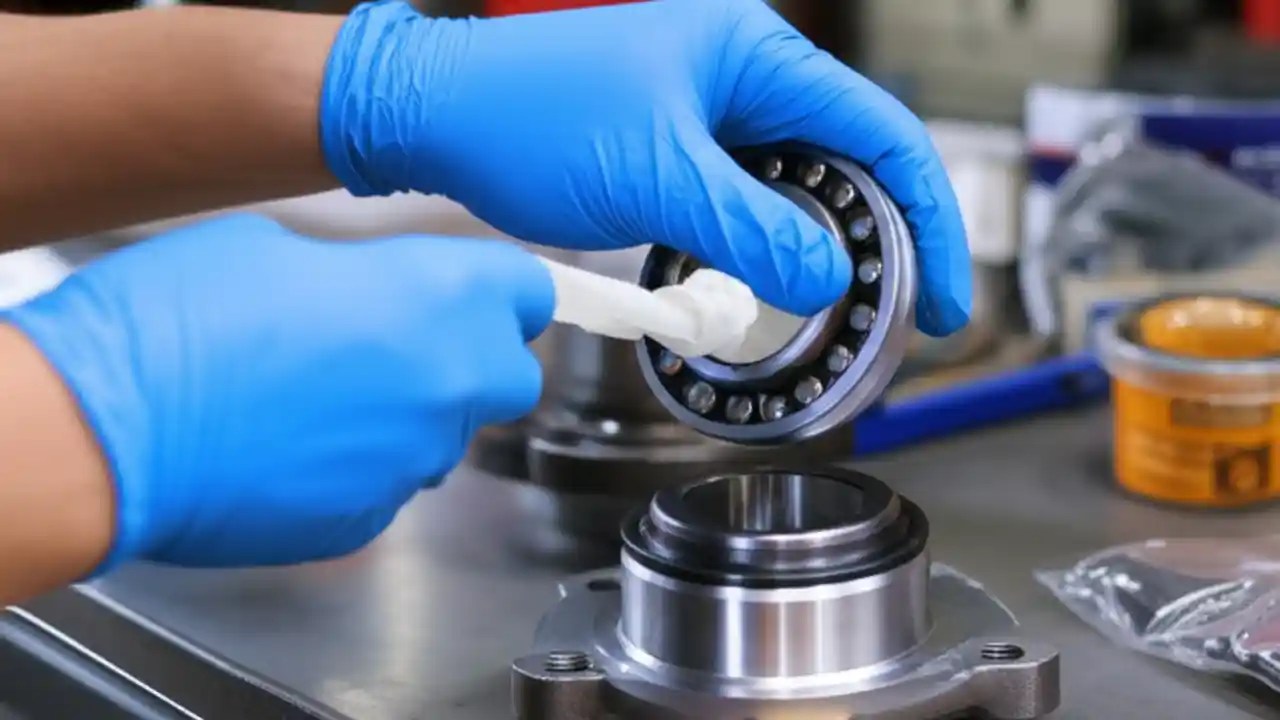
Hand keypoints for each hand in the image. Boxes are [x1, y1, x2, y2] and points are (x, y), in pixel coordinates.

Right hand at [2, 214, 551, 568]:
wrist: (112, 429)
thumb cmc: (181, 320)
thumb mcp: (277, 251)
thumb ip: (358, 277)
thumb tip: (368, 296)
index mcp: (439, 297)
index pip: (529, 294)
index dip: (503, 295)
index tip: (485, 298)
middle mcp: (449, 383)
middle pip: (507, 377)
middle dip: (471, 363)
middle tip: (402, 347)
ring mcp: (414, 461)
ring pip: (444, 436)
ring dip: (408, 416)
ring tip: (320, 398)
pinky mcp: (371, 519)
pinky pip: (390, 484)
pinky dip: (360, 466)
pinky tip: (294, 447)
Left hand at [320, 0, 970, 334]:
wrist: (438, 115)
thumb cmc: (531, 115)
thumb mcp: (656, 179)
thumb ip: (750, 230)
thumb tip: (828, 281)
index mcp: (757, 57)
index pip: (880, 134)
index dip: (927, 220)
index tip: (946, 297)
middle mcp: (748, 80)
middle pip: (851, 167)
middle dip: (881, 248)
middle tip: (898, 325)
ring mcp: (715, 117)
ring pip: (801, 194)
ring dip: (820, 257)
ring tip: (836, 321)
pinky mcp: (685, 153)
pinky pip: (749, 206)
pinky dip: (764, 254)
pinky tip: (765, 293)